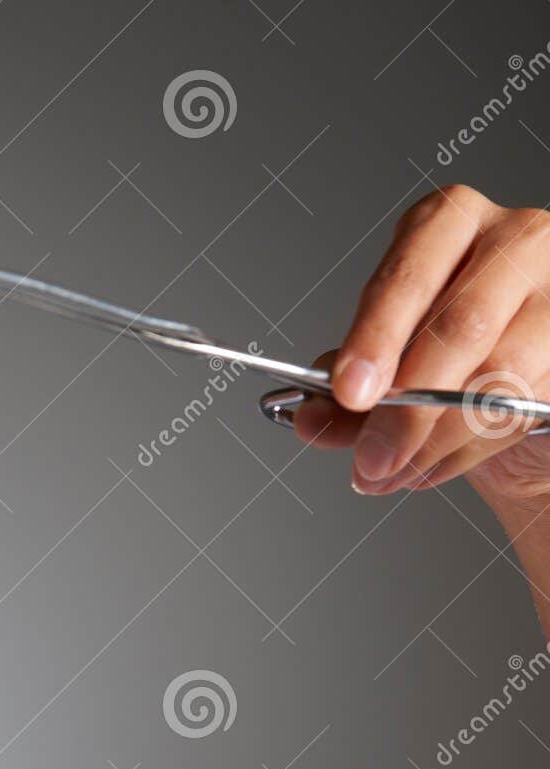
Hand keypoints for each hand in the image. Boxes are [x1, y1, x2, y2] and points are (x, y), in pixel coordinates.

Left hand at [291, 185, 549, 515]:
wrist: (512, 385)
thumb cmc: (444, 352)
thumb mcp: (385, 358)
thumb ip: (346, 388)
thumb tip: (313, 420)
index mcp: (449, 224)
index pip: (409, 275)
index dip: (376, 338)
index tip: (348, 394)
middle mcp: (515, 240)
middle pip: (462, 326)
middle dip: (407, 408)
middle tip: (371, 458)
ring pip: (501, 375)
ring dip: (437, 441)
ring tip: (394, 473)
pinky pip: (526, 408)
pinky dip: (471, 449)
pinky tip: (433, 466)